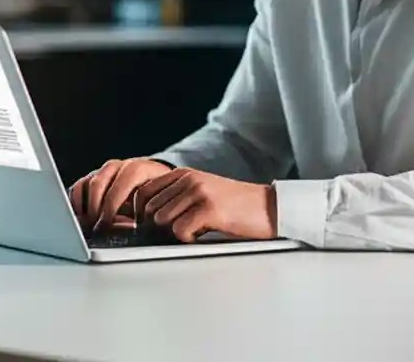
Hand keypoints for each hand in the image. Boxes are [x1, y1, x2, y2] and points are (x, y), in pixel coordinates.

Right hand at [68, 158, 172, 231]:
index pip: (118, 187)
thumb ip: (143, 211)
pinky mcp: (93, 177)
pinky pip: (78, 188)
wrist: (156, 180)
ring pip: (85, 185)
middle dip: (94, 209)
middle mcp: (117, 166)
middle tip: (96, 228)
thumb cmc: (157, 194)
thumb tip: (129, 228)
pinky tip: (83, 217)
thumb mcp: (156, 201)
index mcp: (136, 169)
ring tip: (90, 224)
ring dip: (84, 207)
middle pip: (97, 185)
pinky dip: (76, 203)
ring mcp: (103, 171)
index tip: (106, 225)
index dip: (110, 208)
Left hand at [133, 169, 277, 242]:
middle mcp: (189, 179)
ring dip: (176, 233)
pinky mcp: (209, 209)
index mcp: (184, 174)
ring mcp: (199, 193)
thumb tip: (148, 219)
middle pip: (151, 209)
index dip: (144, 213)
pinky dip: (189, 239)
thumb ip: (177, 198)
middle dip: (160, 226)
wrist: (270, 208)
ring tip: (197, 231)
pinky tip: (205, 234)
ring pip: (163, 220)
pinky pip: (180, 231)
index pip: (144, 192)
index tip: (154, 226)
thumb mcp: (202, 192)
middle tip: (181, 232)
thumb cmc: (237, 206)